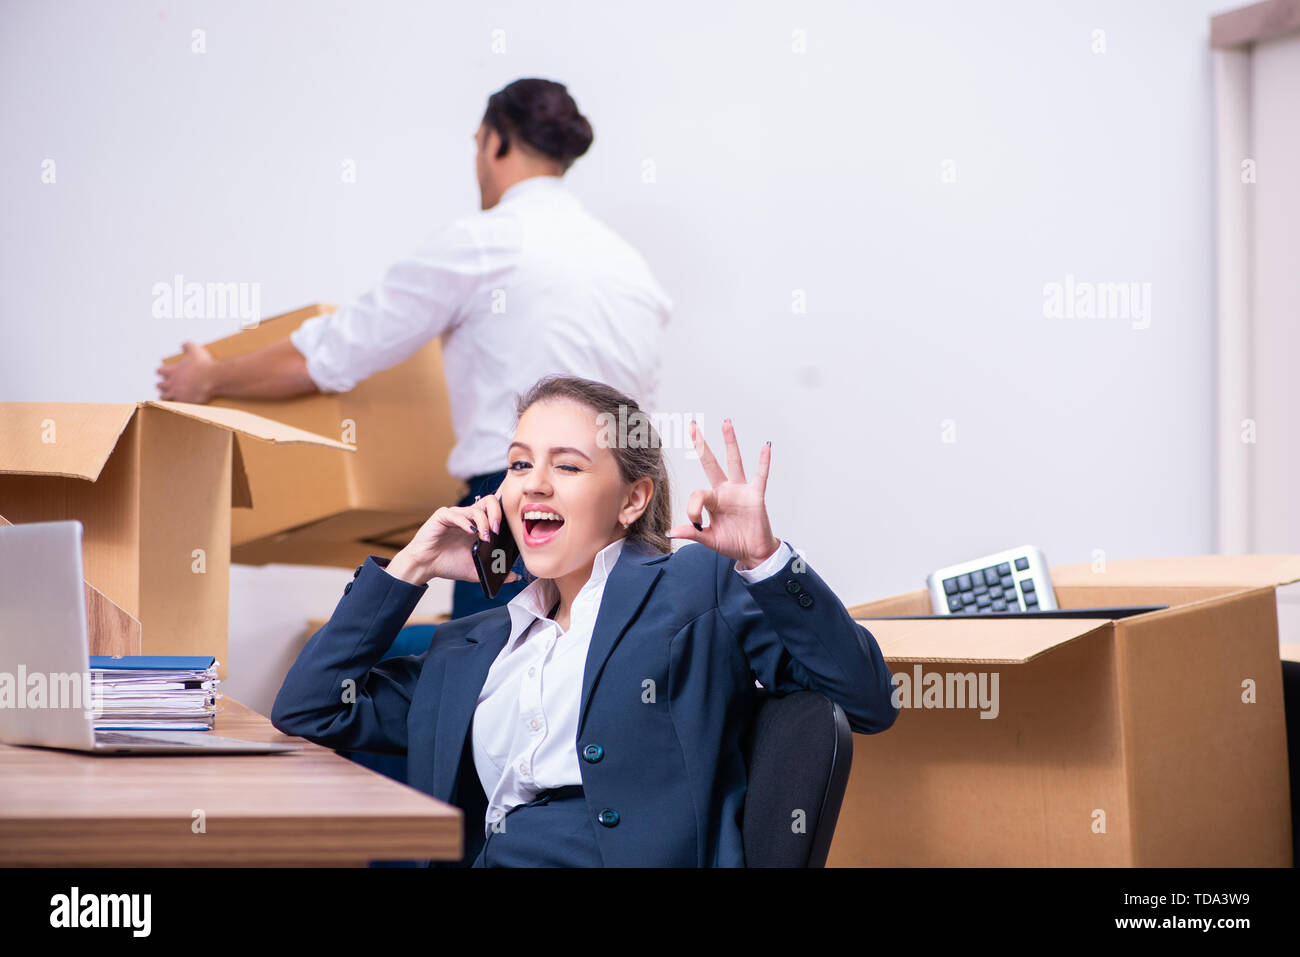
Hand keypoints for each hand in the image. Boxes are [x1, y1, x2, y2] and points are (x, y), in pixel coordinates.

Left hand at [156, 341, 216, 402]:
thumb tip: (183, 344)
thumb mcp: (196, 350)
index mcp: (173, 371)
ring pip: (164, 397)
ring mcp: (177, 393)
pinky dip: (175, 405)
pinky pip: (175, 406)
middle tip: (165, 385)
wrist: (213, 378)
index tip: (163, 371)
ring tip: (166, 397)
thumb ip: (187, 345)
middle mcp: (172, 383)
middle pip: (159, 385)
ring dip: (165, 396)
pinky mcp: (184, 402)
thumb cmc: (205, 364)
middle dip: (161, 385)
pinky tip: (177, 405)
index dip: (161, 371)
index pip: (160, 371)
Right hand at [386, 494, 522, 585]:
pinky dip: (466, 522)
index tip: (510, 527)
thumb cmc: (448, 564)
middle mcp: (468, 517)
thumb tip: (514, 577)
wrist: (425, 567)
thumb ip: (494, 571)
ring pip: (476, 508)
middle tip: (497, 531)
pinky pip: (456, 514)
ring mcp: (456, 515)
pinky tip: (471, 532)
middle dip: (497, 514)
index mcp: (478, 525)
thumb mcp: (476, 570)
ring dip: (484, 522)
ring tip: (485, 538)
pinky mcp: (442, 516)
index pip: (495, 509)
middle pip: (489, 500)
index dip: (504, 512)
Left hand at [668, 418, 780, 569]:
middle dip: (701, 445)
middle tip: (692, 425)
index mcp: (712, 501)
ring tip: (725, 423)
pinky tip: (765, 447)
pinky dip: (764, 462)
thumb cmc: (732, 543)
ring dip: (730, 442)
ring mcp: (741, 491)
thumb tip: (671, 532)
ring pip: (734, 462)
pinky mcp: (756, 495)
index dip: (692, 509)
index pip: (697, 494)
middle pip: (711, 463)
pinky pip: (761, 475)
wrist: (753, 552)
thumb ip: (692, 534)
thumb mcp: (709, 539)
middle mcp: (725, 490)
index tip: (696, 523)